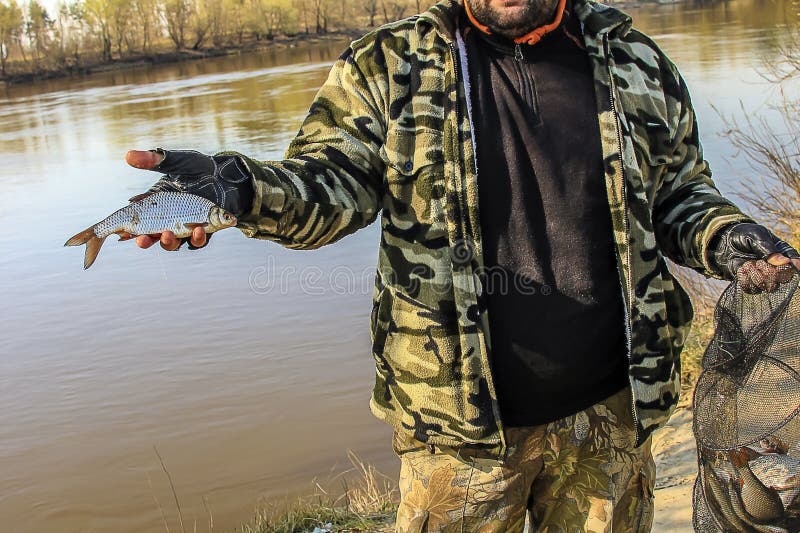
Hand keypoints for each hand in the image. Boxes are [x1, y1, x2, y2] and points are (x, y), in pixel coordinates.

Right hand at [126, 148, 252, 250]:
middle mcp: (170, 218)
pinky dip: (197, 239)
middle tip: (142, 239)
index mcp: (158, 204)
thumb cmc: (201, 167)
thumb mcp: (177, 162)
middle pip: (153, 235)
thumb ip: (154, 160)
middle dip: (146, 240)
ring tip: (169, 234)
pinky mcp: (206, 231)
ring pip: (174, 242)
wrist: (230, 175)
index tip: (122, 232)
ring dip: (169, 242)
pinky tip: (198, 230)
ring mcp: (187, 226)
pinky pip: (198, 241)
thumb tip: (128, 155)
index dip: (129, 228)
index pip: (138, 220)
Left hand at [710, 223, 799, 292]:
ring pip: (769, 287)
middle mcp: (777, 267)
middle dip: (770, 271)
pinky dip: (745, 280)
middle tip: (759, 262)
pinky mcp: (751, 283)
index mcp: (783, 252)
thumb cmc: (744, 236)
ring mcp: (765, 277)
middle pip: (783, 279)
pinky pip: (752, 289)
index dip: (794, 266)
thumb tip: (784, 262)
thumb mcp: (756, 236)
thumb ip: (768, 248)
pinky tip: (742, 269)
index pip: (795, 263)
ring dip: (756, 276)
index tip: (789, 265)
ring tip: (748, 264)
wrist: (724, 242)